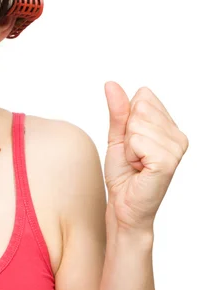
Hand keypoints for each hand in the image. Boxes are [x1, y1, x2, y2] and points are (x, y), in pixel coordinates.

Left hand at [103, 82, 188, 231]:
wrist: (124, 206)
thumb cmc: (124, 175)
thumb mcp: (117, 137)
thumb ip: (118, 110)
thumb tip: (111, 84)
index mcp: (170, 126)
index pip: (143, 97)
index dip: (127, 120)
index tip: (131, 143)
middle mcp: (179, 135)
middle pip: (139, 107)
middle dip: (127, 133)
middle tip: (132, 156)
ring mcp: (176, 147)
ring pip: (136, 125)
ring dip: (127, 146)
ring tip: (136, 163)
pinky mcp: (168, 160)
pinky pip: (137, 141)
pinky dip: (130, 154)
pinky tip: (139, 169)